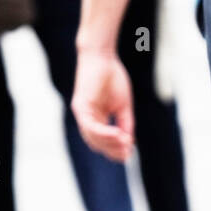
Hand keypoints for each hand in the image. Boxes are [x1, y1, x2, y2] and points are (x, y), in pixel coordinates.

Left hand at [72, 47, 135, 162]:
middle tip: (128, 152)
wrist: (102, 56)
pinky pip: (91, 127)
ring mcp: (82, 114)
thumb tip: (129, 142)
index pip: (104, 142)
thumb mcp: (123, 106)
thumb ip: (125, 123)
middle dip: (114, 151)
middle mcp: (87, 119)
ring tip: (125, 144)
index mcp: (97, 119)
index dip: (116, 150)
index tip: (130, 154)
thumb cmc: (113, 77)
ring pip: (93, 139)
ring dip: (110, 144)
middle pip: (98, 145)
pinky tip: (117, 135)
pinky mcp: (80, 107)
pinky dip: (104, 133)